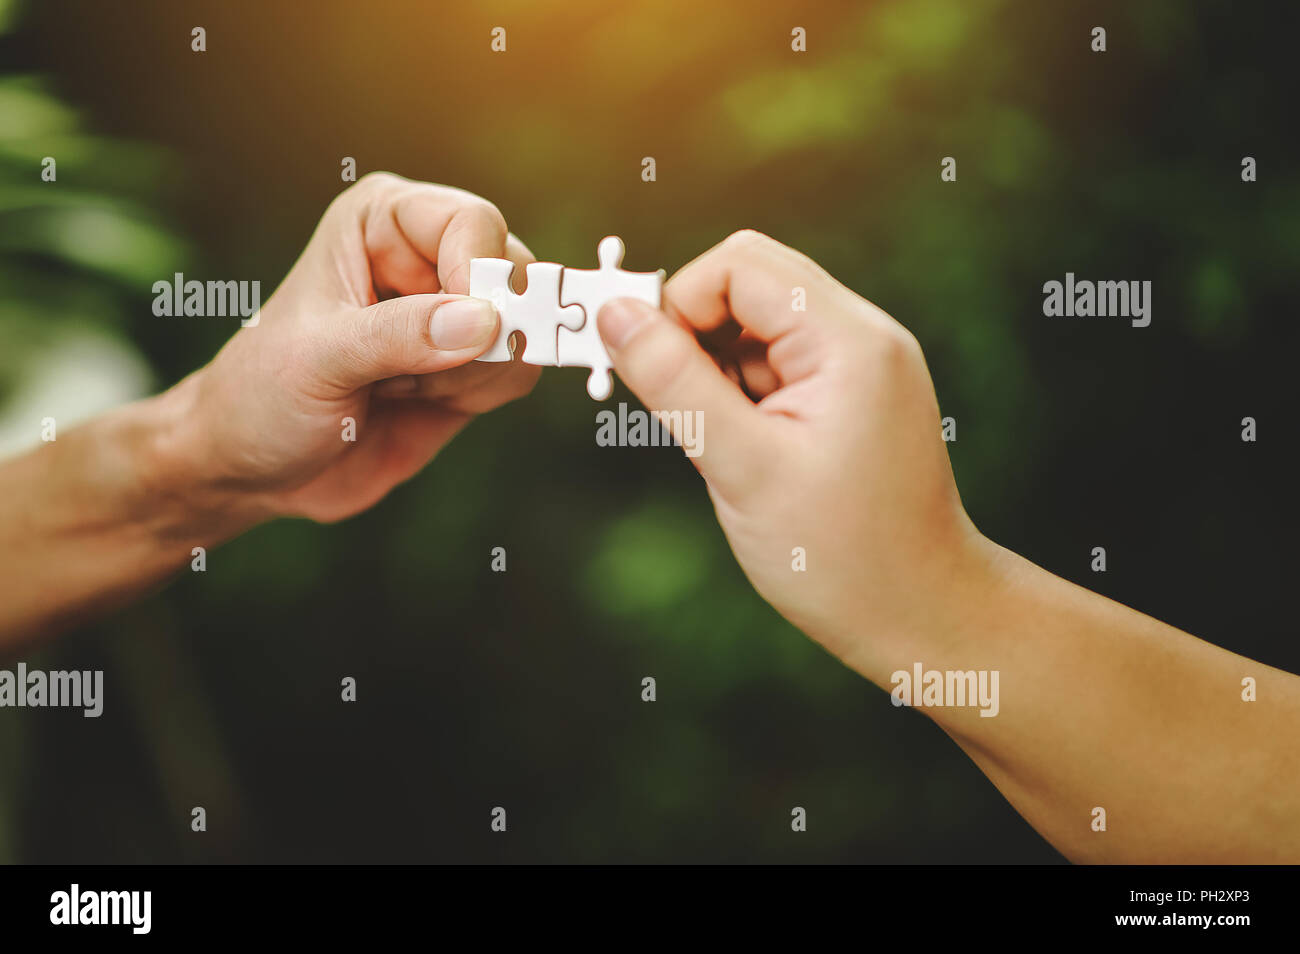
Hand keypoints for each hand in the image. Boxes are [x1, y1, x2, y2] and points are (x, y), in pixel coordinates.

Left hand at [163, 173, 538, 523]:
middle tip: (415, 369)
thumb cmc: (263, 395)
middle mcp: (428, 257)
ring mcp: (456, 314)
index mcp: (382, 222)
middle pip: (514, 274)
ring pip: (524, 329)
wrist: (253, 470)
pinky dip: (479, 397)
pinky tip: (416, 403)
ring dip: (471, 373)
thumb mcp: (320, 360)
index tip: (463, 330)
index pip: (472, 224)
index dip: (480, 276)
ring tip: (397, 386)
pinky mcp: (473, 367)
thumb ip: (400, 335)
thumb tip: (486, 321)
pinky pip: (518, 372)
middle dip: (481, 334)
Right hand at [597, 230, 992, 672]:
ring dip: (716, 375)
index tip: (644, 368)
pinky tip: (749, 458)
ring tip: (729, 453)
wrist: (923, 617)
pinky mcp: (851, 396)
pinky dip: (741, 399)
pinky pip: (776, 366)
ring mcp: (860, 366)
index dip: (677, 305)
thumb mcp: (742, 467)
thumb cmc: (841, 556)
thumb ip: (674, 382)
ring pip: (755, 328)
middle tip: (677, 411)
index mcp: (848, 339)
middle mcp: (862, 336)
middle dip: (692, 337)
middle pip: (748, 284)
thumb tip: (614, 315)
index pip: (739, 264)